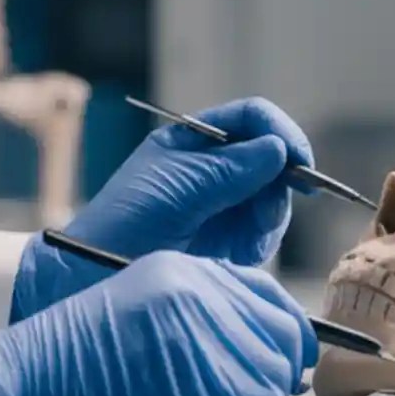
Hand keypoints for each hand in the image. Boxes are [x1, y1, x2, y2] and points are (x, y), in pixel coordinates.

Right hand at [0, 251, 318, 395]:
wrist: (15, 390)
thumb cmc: (64, 372)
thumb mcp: (137, 316)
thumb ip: (193, 319)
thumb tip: (252, 353)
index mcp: (180, 268)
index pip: (262, 289)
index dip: (279, 329)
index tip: (276, 360)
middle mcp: (199, 289)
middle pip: (282, 326)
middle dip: (280, 368)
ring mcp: (205, 329)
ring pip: (277, 368)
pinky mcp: (208, 378)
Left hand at [10, 97, 313, 321]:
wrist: (96, 276)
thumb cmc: (123, 222)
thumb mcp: (175, 188)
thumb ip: (227, 169)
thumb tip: (278, 150)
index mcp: (195, 141)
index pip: (252, 119)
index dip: (280, 132)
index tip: (298, 159)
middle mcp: (216, 168)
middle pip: (273, 158)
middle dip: (280, 180)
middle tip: (267, 211)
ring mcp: (225, 204)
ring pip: (275, 197)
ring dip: (271, 215)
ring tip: (247, 239)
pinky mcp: (231, 240)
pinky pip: (266, 232)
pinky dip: (262, 241)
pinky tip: (239, 255)